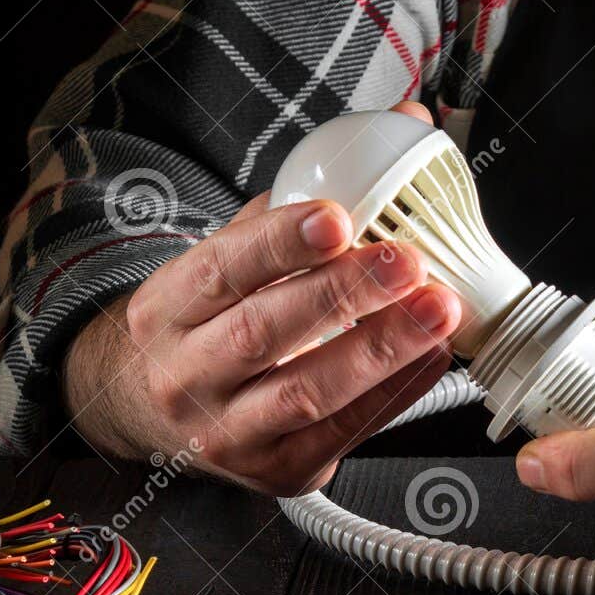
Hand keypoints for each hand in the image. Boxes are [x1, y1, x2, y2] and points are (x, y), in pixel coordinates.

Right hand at [62, 102, 462, 494]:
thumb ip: (302, 198)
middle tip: (408, 263)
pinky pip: (341, 433)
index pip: (220, 269)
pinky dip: (394, 394)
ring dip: (381, 350)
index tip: (337, 218)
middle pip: (265, 333)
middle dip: (344, 296)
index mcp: (165, 309)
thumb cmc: (210, 323)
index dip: (279, 243)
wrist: (155, 415)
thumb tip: (405, 122)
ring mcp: (227, 433)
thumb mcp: (228, 257)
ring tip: (438, 311)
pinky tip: (433, 358)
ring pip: (305, 391)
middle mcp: (186, 375)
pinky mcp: (275, 472)